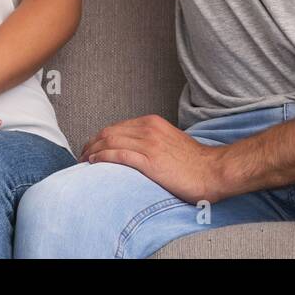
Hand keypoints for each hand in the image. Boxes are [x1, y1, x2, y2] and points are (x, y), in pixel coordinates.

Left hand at [80, 115, 229, 204]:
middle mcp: (149, 129)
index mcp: (153, 123)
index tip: (90, 148)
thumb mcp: (170, 142)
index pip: (116, 127)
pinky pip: (118, 155)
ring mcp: (149, 144)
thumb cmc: (194, 162)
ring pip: (110, 142)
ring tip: (83, 162)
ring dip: (92, 152)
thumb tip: (134, 150)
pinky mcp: (149, 160)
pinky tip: (94, 163)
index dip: (99, 138)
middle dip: (91, 144)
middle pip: (109, 133)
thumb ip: (152, 141)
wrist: (213, 171)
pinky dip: (102, 158)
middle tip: (81, 157)